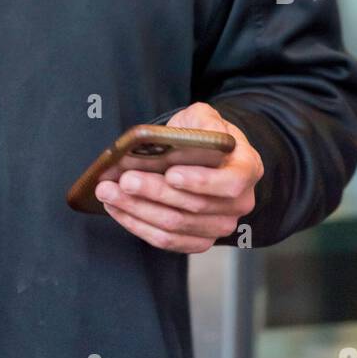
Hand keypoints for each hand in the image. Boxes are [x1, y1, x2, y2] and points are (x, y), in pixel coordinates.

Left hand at [94, 102, 263, 252]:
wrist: (206, 155)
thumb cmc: (204, 134)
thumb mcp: (205, 116)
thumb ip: (200, 121)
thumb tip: (183, 138)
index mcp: (247, 168)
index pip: (230, 183)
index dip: (200, 182)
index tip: (170, 174)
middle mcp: (240, 202)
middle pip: (194, 207)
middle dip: (153, 193)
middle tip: (123, 180)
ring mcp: (220, 225)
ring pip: (176, 226)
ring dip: (138, 211)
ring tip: (109, 192)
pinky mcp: (199, 239)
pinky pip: (168, 241)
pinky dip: (138, 225)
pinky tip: (117, 208)